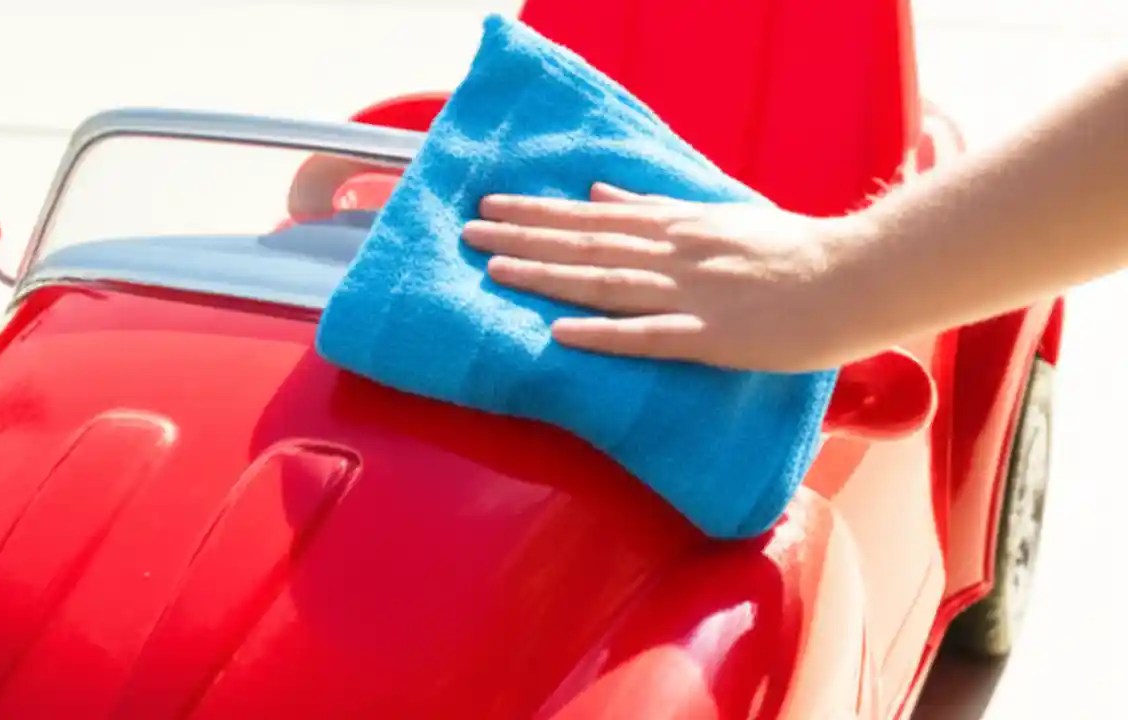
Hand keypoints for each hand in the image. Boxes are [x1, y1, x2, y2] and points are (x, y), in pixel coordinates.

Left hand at [462, 183, 870, 372]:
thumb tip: (598, 189)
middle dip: (522, 239)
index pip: (591, 216)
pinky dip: (602, 333)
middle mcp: (672, 252)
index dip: (537, 213)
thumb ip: (654, 204)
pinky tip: (560, 332)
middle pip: (584, 245)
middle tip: (468, 233)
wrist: (851, 276)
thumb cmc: (787, 248)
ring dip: (547, 276)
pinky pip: (648, 336)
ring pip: (604, 283)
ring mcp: (690, 293)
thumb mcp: (717, 212)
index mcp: (674, 225)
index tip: (491, 208)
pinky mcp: (711, 335)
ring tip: (494, 271)